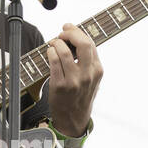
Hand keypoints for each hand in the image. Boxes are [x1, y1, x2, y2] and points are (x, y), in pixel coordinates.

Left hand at [45, 23, 102, 138]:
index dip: (77, 32)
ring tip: (53, 43)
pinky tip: (49, 52)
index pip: (90, 43)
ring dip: (56, 42)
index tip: (68, 28)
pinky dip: (50, 52)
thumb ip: (89, 61)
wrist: (73, 119)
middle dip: (70, 33)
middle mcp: (88, 75)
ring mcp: (74, 80)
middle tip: (62, 33)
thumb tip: (76, 38)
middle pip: (82, 43)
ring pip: (65, 51)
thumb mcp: (93, 79)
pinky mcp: (60, 85)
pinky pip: (54, 61)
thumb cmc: (81, 97)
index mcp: (97, 70)